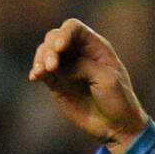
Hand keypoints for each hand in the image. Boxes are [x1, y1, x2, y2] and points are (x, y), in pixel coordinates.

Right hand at [29, 18, 148, 153]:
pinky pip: (41, 71)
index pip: (73, 28)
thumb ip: (83, 67)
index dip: (63, 33)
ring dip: (40, 59)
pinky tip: (35, 77)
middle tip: (52, 66)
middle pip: (55, 37)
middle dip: (50, 48)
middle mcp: (80, 53)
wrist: (116, 126)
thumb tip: (58, 67)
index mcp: (96, 47)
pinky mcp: (57, 83)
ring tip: (42, 72)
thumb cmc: (118, 100)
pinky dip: (36, 71)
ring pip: (45, 52)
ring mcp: (67, 67)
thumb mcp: (107, 79)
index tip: (60, 47)